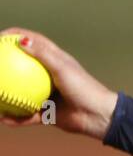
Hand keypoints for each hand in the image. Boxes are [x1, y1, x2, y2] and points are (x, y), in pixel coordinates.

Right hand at [0, 28, 118, 139]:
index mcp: (54, 61)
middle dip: (4, 66)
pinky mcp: (46, 113)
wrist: (99, 116)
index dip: (15, 36)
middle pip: (21, 67)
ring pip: (20, 94)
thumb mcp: (63, 69)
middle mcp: (48, 76)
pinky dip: (15, 118)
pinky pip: (26, 116)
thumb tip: (21, 41)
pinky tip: (2, 119)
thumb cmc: (84, 88)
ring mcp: (46, 94)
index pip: (32, 42)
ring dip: (6, 96)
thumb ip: (43, 55)